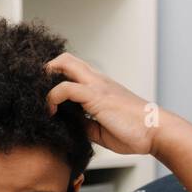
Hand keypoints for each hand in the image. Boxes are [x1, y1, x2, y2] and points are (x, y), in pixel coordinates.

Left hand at [44, 52, 163, 156]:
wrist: (156, 132)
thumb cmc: (134, 132)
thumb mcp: (100, 130)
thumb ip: (84, 124)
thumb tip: (67, 125)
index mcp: (99, 87)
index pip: (72, 70)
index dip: (54, 77)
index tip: (42, 97)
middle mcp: (97, 81)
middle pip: (66, 59)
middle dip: (45, 71)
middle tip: (36, 92)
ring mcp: (97, 86)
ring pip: (65, 64)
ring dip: (46, 79)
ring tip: (40, 102)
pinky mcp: (97, 97)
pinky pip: (67, 88)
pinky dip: (52, 97)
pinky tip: (51, 112)